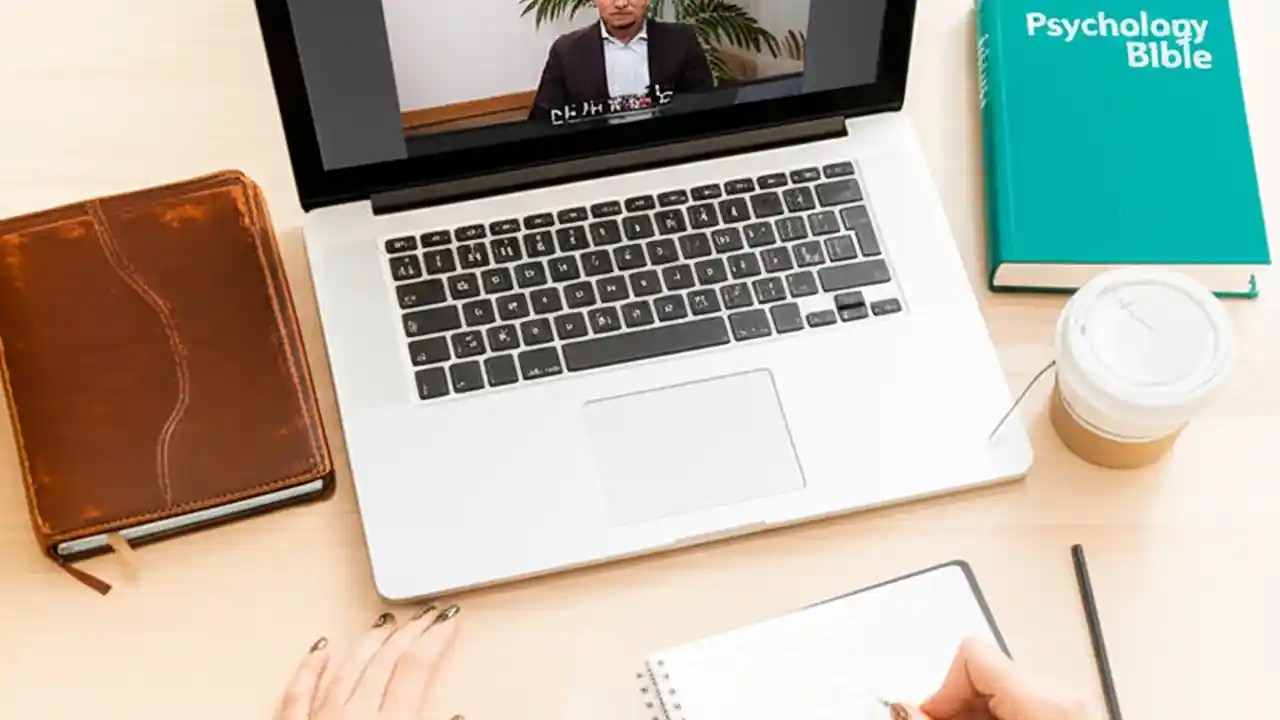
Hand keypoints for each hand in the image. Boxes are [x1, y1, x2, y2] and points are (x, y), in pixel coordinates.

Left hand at [277, 604, 461, 719]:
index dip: (435, 638)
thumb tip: (458, 716)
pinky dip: (311, 666)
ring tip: (384, 622)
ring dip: (369, 641)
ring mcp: (320, 716)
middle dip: (410, 631)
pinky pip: (300, 690)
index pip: (416, 666)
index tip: (448, 619)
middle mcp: (354, 713)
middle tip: (426, 613)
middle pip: (386, 660)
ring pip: (348, 666)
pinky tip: (320, 648)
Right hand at [893, 638, 1089, 719]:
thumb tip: (904, 708)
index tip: (928, 717)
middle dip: (957, 704)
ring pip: (1000, 688)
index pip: (972, 653)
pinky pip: (1022, 700)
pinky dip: (998, 717)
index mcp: (1045, 699)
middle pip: (984, 671)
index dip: (942, 688)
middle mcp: (1061, 693)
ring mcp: (1070, 704)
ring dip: (976, 713)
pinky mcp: (1071, 713)